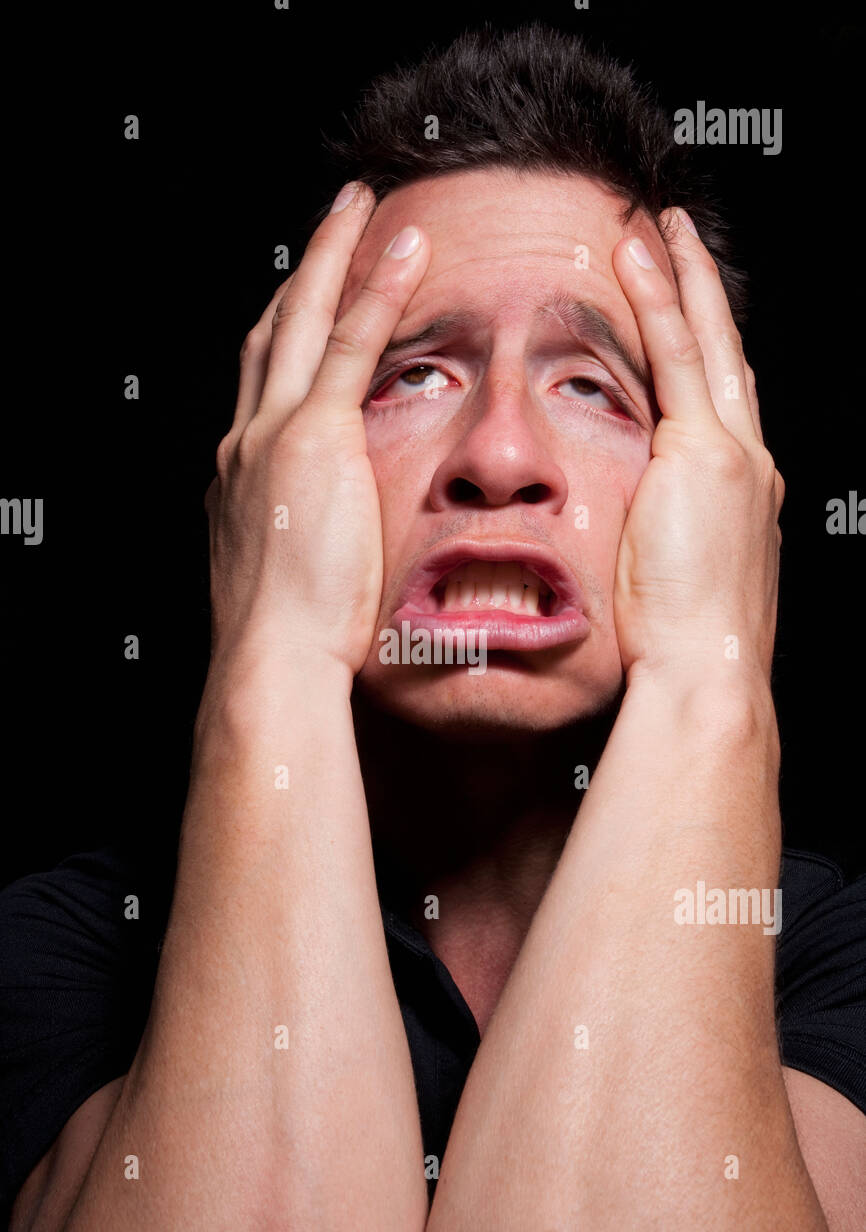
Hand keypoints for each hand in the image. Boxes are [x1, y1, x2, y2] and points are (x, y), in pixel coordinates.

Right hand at [205, 184, 430, 678]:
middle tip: (332, 222)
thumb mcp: (295, 575)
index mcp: (243, 474)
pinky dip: (376, 291)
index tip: (311, 298)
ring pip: (303, 319)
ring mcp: (274, 433)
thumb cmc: (294, 639)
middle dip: (301, 272)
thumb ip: (316, 540)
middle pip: (273, 331)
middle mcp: (247, 440)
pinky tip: (405, 249)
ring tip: (363, 207)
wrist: (273, 659)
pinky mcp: (313, 438)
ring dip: (333, 255)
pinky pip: (351, 346)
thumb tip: (341, 549)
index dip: (289, 330)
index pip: (267, 381)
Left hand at [611, 210, 783, 686]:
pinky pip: (679, 357)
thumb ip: (648, 536)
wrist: (706, 673)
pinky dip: (660, 301)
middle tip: (682, 240)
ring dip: (682, 278)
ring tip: (657, 225)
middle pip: (727, 357)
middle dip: (705, 296)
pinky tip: (639, 255)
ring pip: (708, 342)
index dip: (703, 350)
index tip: (683, 312)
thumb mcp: (666, 577)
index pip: (718, 401)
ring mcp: (733, 454)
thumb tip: (617, 533)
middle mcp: (748, 462)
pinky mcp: (705, 453)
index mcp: (738, 494)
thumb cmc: (679, 646)